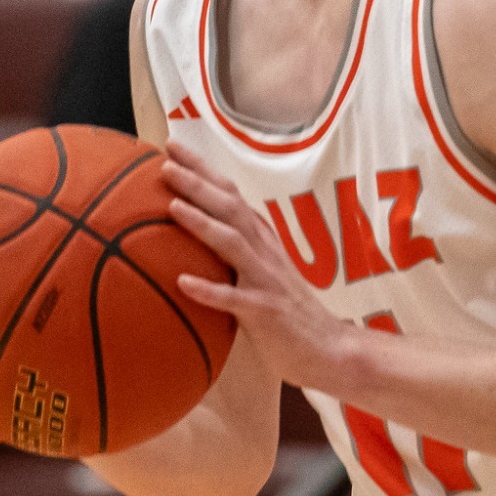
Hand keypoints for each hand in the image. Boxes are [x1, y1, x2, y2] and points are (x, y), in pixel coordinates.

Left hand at [161, 141, 355, 395]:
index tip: (172, 147)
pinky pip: (234, 299)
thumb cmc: (289, 314)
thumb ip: (237, 255)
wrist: (329, 349)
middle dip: (198, 183)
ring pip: (233, 244)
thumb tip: (196, 241)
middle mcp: (265, 253)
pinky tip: (182, 282)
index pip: (231, 196)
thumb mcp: (263, 275)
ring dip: (202, 223)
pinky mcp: (265, 312)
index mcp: (263, 242)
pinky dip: (209, 289)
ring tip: (173, 206)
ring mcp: (266, 281)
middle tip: (165, 162)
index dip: (203, 170)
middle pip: (230, 208)